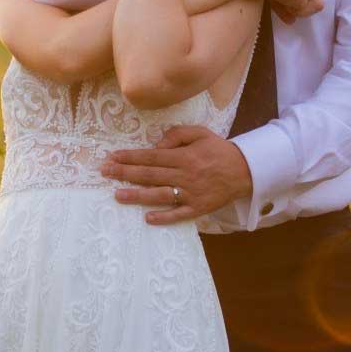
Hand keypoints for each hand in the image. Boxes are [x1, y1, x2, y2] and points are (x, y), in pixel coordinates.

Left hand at [100, 125, 251, 224]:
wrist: (245, 171)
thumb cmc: (218, 150)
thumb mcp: (200, 133)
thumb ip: (177, 135)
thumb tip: (156, 146)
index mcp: (184, 156)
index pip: (151, 156)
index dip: (130, 157)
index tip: (112, 157)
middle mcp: (185, 175)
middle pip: (150, 175)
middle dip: (125, 173)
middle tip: (105, 172)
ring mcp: (191, 193)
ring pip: (160, 195)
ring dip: (137, 195)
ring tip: (117, 195)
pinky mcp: (199, 208)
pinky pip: (179, 214)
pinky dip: (164, 217)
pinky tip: (148, 218)